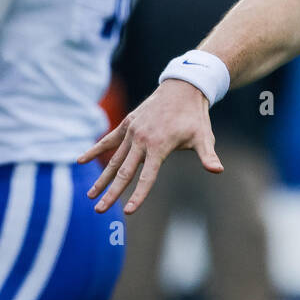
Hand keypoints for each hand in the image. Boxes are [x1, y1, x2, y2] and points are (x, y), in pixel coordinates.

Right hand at [79, 78, 223, 213]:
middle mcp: (142, 140)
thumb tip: (218, 170)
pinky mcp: (127, 124)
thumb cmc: (194, 117)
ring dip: (101, 178)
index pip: (147, 177)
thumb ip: (207, 155)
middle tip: (99, 210)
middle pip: (124, 172)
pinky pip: (108, 140)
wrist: (183, 88)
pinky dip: (95, 150)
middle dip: (111, 192)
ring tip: (90, 195)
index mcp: (159, 146)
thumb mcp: (203, 136)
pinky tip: (80, 160)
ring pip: (114, 159)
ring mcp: (132, 131)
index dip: (138, 196)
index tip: (128, 211)